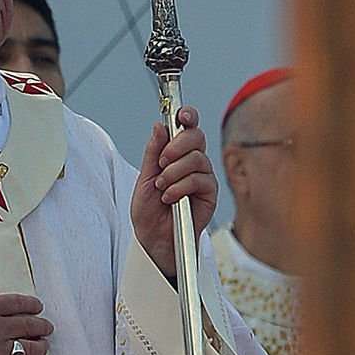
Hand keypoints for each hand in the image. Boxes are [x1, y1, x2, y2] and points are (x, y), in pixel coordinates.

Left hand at [130, 107, 217, 280]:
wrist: (154, 240)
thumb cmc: (149, 213)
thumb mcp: (144, 179)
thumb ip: (153, 153)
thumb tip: (160, 125)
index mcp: (176, 155)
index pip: (187, 128)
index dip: (187, 116)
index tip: (181, 114)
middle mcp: (193, 163)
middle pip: (196, 137)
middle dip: (177, 145)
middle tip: (163, 161)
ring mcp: (203, 178)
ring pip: (197, 158)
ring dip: (175, 172)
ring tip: (162, 188)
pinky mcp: (209, 195)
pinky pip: (200, 180)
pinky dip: (182, 186)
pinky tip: (170, 197)